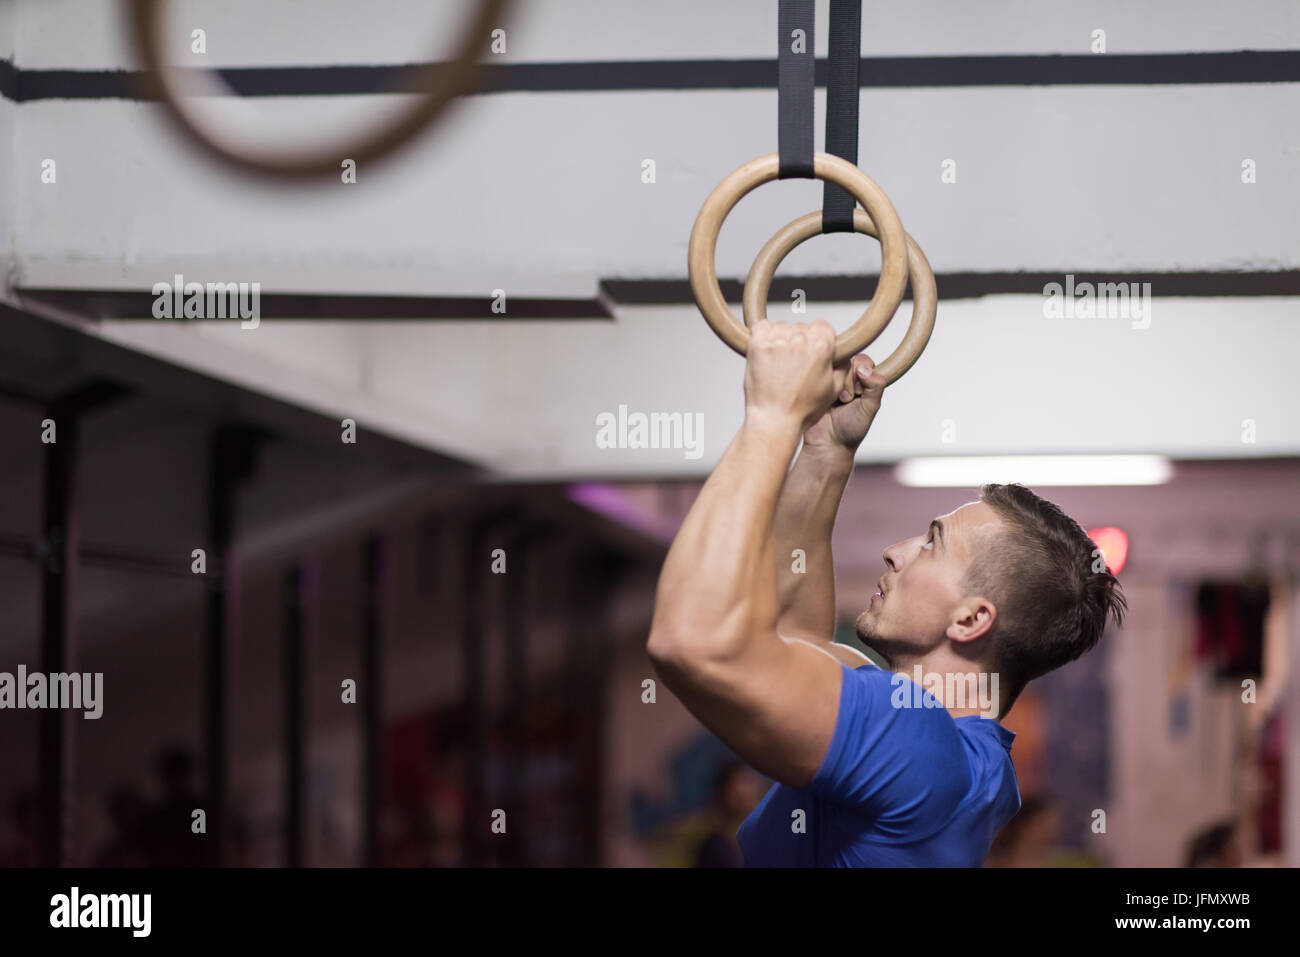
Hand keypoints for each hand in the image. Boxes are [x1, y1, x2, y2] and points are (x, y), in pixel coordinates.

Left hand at [743, 318, 837, 434]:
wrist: (773, 420)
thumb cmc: (801, 409)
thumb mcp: (834, 389)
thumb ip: (842, 365)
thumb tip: (842, 353)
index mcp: (822, 347)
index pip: (822, 326)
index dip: (818, 339)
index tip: (812, 350)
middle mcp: (800, 340)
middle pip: (801, 327)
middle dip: (799, 342)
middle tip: (794, 364)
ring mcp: (777, 341)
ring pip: (781, 328)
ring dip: (781, 340)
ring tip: (779, 364)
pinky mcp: (758, 344)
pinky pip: (761, 327)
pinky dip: (763, 337)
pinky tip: (767, 354)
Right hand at [803, 353, 884, 454]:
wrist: (826, 443)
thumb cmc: (851, 429)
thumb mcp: (869, 409)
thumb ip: (875, 388)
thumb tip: (864, 368)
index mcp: (864, 381)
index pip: (865, 361)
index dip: (862, 375)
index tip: (859, 394)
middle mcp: (848, 377)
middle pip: (849, 361)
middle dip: (849, 382)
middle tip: (846, 400)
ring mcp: (831, 379)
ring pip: (834, 365)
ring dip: (836, 384)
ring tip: (836, 401)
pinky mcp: (816, 382)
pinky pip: (818, 371)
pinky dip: (823, 383)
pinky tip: (825, 398)